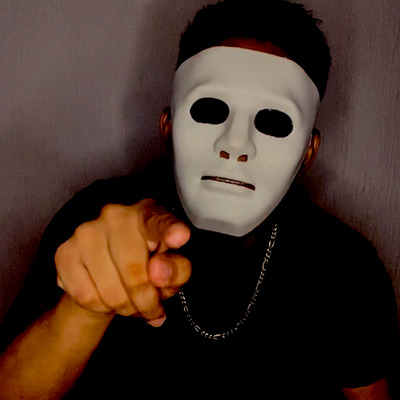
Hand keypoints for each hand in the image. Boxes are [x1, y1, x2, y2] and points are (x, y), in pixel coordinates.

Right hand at [55, 199, 190, 326]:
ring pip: (110, 290)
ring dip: (125, 309)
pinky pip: (86, 296)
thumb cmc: (148, 266)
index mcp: (148, 214)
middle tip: (150, 308)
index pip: (160, 221)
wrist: (105, 272)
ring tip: (131, 305)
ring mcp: (86, 231)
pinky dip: (101, 308)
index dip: (170, 230)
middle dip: (146, 302)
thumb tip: (158, 272)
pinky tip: (107, 299)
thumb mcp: (173, 269)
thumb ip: (177, 269)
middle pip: (135, 273)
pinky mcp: (64, 252)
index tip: (180, 237)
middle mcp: (115, 215)